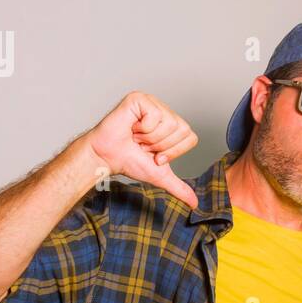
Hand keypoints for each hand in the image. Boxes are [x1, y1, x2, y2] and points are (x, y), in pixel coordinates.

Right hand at [83, 91, 198, 206]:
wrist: (106, 157)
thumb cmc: (129, 161)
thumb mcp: (159, 176)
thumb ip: (178, 187)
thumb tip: (194, 204)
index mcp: (173, 125)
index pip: (191, 137)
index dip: (173, 151)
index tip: (155, 155)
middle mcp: (165, 111)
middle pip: (182, 129)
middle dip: (161, 145)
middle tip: (144, 145)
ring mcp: (152, 102)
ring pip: (169, 123)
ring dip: (150, 138)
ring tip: (136, 137)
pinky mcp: (139, 98)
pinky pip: (154, 116)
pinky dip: (142, 129)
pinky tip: (131, 128)